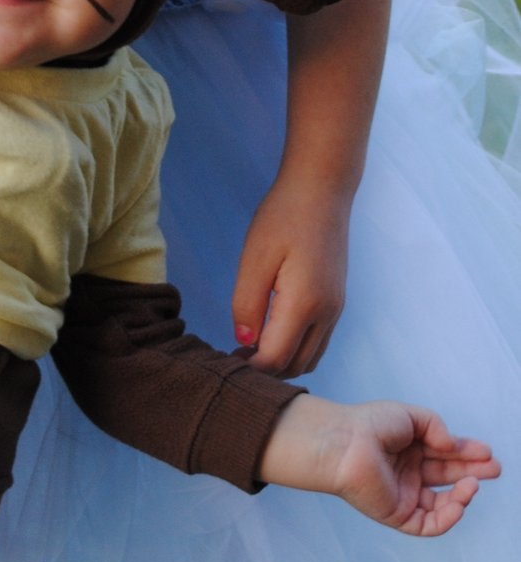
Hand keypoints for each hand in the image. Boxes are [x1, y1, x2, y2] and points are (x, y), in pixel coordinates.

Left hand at [231, 174, 350, 377]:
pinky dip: (296, 348)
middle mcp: (327, 313)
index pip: (275, 359)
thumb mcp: (255, 259)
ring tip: (251, 348)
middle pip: (296, 366)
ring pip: (310, 358)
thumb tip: (244, 342)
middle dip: (265, 371)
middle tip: (235, 357)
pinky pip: (318, 341)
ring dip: (282, 362)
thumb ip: (247, 305)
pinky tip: (271, 333)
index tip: (225, 359)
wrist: (322, 191)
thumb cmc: (283, 218)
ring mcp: (336, 309)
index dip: (249, 368)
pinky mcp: (336, 302)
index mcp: (304, 304)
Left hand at [259, 396, 499, 536]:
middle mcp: (406, 473)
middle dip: (472, 472)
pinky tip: (460, 502)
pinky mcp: (395, 514)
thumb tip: (452, 445)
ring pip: (441, 503)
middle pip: (447, 477)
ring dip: (462, 495)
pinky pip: (427, 524)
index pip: (445, 454)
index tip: (486, 451)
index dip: (467, 453)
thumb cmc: (369, 425)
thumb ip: (437, 428)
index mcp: (408, 449)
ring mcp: (402, 494)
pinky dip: (448, 517)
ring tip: (474, 482)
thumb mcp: (410, 416)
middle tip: (494, 468)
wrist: (343, 443)